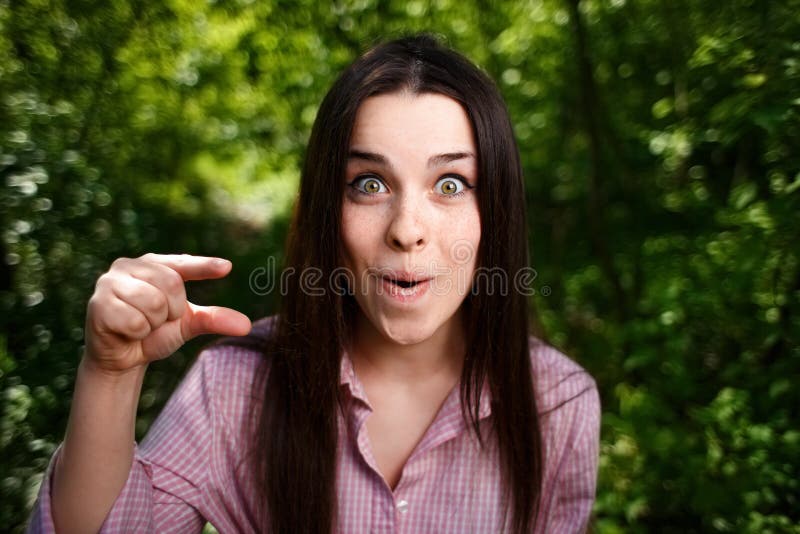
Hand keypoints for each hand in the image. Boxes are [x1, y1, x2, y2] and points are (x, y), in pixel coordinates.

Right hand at [84, 253, 250, 373]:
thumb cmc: (154, 332)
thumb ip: (213, 319)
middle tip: (157, 320)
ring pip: (153, 304)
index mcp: (154, 264)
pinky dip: (137, 333)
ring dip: (153, 324)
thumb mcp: (186, 324)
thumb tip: (246, 326)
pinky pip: (135, 321)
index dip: (204, 266)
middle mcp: (129, 266)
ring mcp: (109, 282)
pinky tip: (125, 332)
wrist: (120, 358)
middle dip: (172, 312)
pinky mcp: (98, 304)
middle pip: (172, 285)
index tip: (227, 268)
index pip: (183, 264)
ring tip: (141, 325)